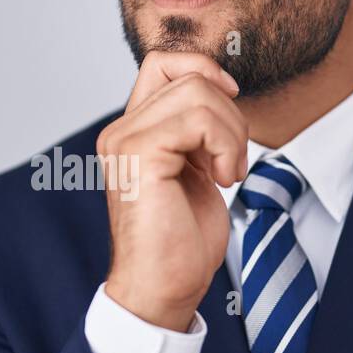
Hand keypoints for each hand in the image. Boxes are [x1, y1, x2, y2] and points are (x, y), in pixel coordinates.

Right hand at [97, 53, 246, 331]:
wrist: (162, 288)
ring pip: (199, 92)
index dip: (205, 71)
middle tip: (229, 162)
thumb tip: (221, 88)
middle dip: (230, 115)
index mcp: (131, 132)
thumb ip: (195, 129)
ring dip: (232, 134)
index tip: (229, 109)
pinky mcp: (139, 154)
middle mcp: (120, 131)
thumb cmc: (180, 241)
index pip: (164, 63)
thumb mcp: (193, 169)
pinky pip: (199, 119)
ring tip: (226, 174)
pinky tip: (222, 181)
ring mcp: (125, 140)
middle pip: (190, 75)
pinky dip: (226, 147)